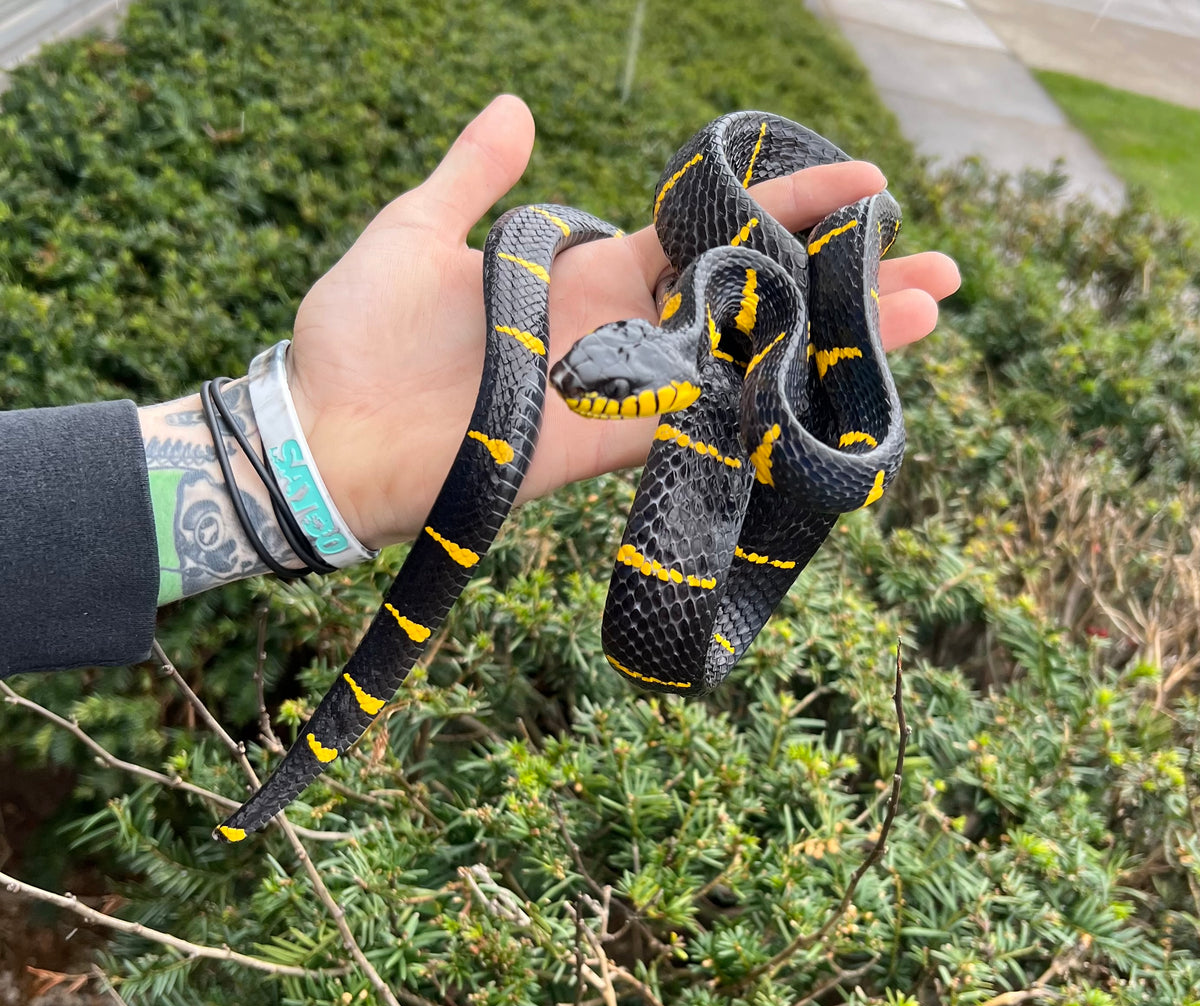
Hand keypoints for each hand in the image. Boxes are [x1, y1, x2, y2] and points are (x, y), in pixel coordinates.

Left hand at [289, 95, 960, 549]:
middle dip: (839, 280)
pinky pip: (697, 416)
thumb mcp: (411, 232)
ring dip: (831, 341)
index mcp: (582, 272)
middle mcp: (616, 330)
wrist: (317, 434)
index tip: (861, 181)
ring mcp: (616, 388)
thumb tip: (519, 105)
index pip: (704, 229)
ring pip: (743, 358)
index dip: (781, 206)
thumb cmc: (352, 336)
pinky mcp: (601, 442)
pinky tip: (833, 382)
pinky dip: (762, 399)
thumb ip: (473, 176)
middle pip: (751, 297)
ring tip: (920, 319)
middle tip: (933, 269)